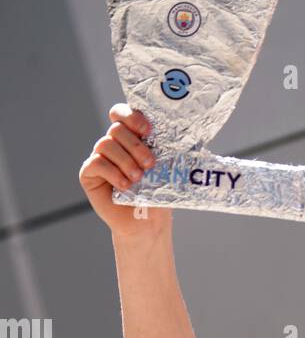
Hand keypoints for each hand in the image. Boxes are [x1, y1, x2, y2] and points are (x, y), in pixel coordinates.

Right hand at [78, 103, 169, 238]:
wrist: (146, 223)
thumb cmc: (157, 195)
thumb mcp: (165, 169)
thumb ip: (165, 149)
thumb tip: (184, 133)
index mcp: (131, 138)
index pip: (122, 114)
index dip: (132, 117)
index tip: (148, 130)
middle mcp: (113, 144)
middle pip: (116, 128)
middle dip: (135, 145)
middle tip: (150, 164)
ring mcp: (99, 157)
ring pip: (105, 144)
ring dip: (125, 161)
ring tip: (138, 179)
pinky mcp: (89, 173)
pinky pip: (96, 163)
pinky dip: (112, 173)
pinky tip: (125, 186)